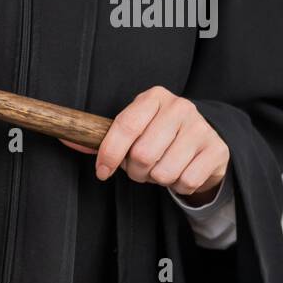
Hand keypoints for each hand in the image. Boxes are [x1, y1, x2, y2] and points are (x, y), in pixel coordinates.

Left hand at [63, 86, 228, 203]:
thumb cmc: (157, 136)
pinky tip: (180, 171)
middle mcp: (180, 107)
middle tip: (139, 168)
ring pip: (163, 172)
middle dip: (134, 171)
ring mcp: (201, 128)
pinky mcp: (217, 150)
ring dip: (156, 179)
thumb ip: (100, 137)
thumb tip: (65, 138)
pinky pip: (185, 181)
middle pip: (143, 155)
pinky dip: (177, 185)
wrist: (202, 142)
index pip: (125, 126)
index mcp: (154, 98)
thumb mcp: (131, 130)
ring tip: (160, 167)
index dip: (109, 153)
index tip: (101, 171)